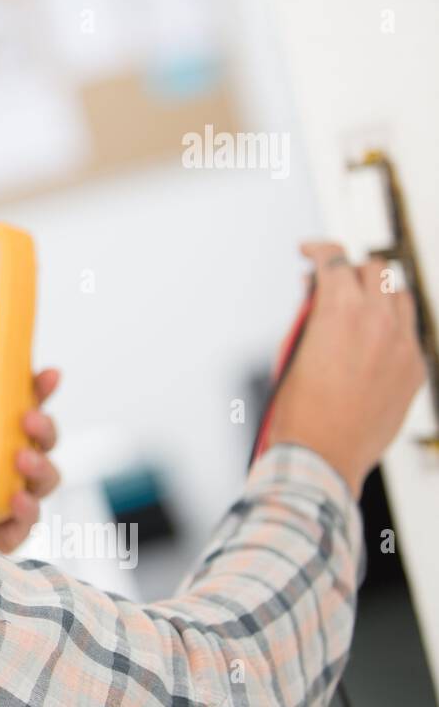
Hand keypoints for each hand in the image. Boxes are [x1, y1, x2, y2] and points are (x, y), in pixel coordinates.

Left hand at [0, 326, 62, 551]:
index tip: (43, 372)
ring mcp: (0, 496)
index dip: (36, 387)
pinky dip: (27, 508)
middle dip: (43, 422)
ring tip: (21, 456)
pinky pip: (27, 521)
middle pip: (38, 437)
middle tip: (29, 416)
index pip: (17, 404)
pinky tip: (14, 497)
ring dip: (41, 462)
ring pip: (43, 476)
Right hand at [265, 242, 426, 496]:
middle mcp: (379, 322)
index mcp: (340, 313)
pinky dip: (390, 330)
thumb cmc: (297, 410)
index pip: (336, 259)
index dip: (319, 249)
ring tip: (355, 313)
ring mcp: (403, 346)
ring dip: (376, 296)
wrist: (321, 457)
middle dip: (349, 272)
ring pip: (400, 298)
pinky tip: (369, 349)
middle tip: (328, 287)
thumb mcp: (292, 350)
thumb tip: (319, 294)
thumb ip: (310, 315)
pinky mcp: (415, 371)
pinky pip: (409, 334)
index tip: (308, 252)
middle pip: (375, 270)